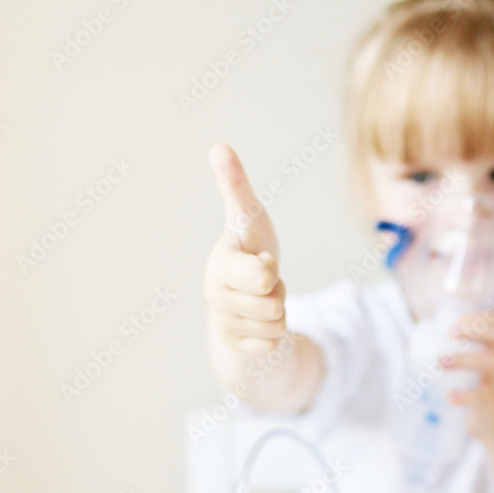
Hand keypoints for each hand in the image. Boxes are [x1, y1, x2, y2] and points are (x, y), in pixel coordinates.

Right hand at [204, 143, 286, 354]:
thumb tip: (219, 147)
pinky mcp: (234, 345)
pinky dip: (274, 334)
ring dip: (278, 311)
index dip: (271, 269)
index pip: (263, 276)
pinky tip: (259, 320)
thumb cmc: (248, 247)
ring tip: (262, 296)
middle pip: (275, 304)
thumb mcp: (249, 217)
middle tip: (265, 280)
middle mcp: (215, 295)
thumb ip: (236, 186)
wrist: (243, 291)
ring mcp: (223, 322)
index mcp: (219, 264)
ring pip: (276, 324)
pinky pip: (273, 344)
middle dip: (279, 291)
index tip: (261, 259)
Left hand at [439, 311, 493, 444]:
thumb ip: (454, 354)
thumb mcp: (477, 369)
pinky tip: (448, 396)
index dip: (478, 317)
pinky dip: (465, 396)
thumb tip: (411, 345)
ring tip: (440, 361)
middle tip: (449, 332)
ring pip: (490, 362)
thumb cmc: (482, 389)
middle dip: (474, 328)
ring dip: (464, 359)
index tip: (452, 322)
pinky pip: (482, 397)